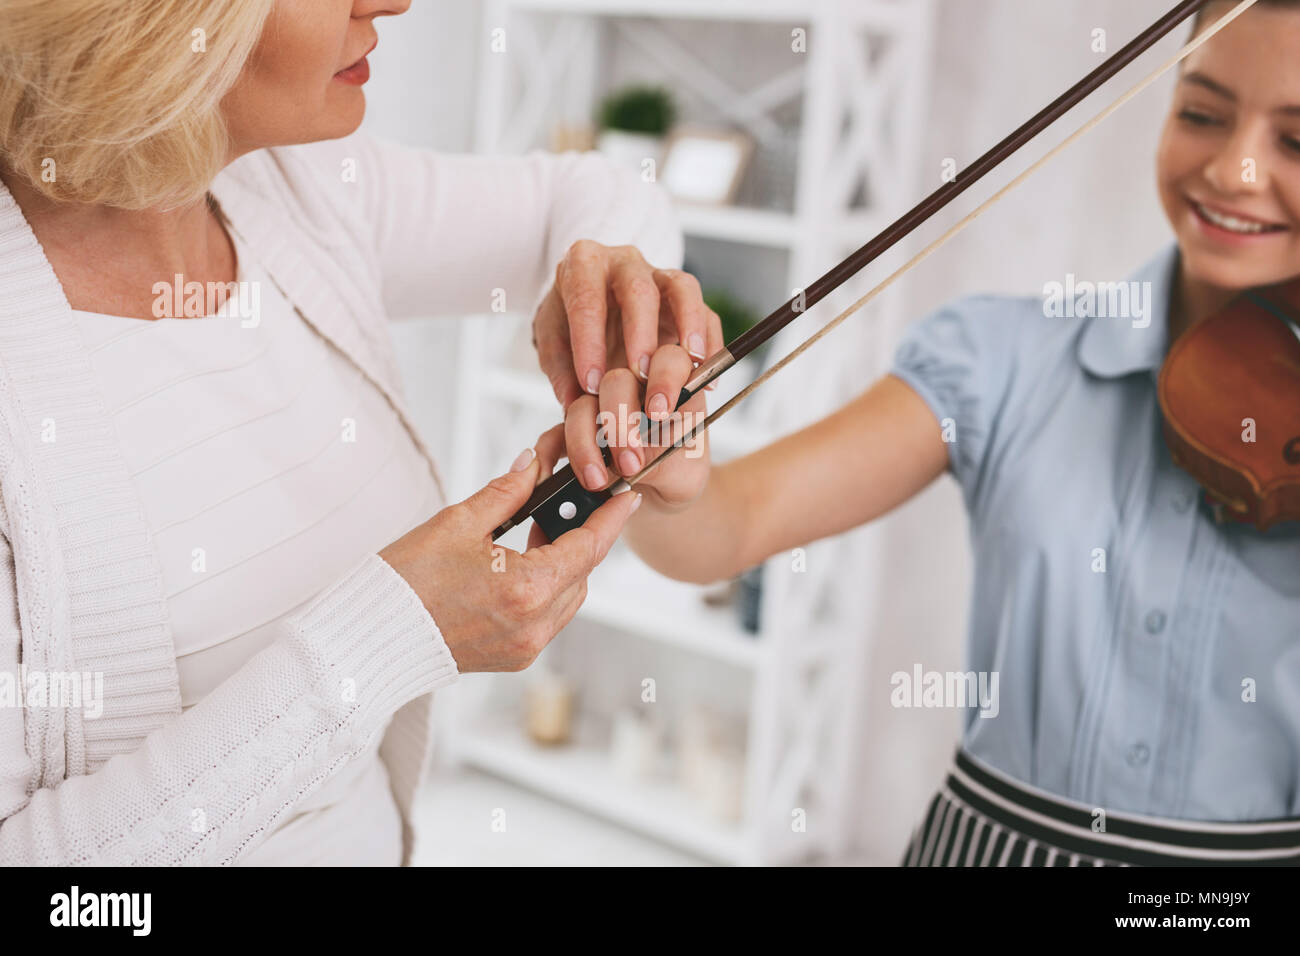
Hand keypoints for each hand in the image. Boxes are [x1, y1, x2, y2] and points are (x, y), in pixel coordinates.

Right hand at [379, 449, 640, 671]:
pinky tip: (521, 568)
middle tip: (564, 508)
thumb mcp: (457, 523)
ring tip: (535, 536)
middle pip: (582, 574)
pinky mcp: (514, 658)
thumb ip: (506, 492)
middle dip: (580, 539)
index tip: (628, 497)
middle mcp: (534, 625)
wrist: (368, 636)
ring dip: (563, 567)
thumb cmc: (406, 580)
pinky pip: (548, 619)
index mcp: (526, 588)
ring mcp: (526, 647)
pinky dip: (546, 591)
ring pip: (569, 598)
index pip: (589, 546)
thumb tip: (532, 465)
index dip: (611, 518)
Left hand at [532, 240, 723, 410]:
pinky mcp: (686, 298)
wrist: (592, 309)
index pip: (587, 298)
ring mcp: (660, 275)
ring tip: (690, 363)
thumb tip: (575, 402)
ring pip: (682, 288)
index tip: (592, 384)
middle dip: (641, 333)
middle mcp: (625, 262)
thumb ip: (560, 371)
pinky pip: (707, 313)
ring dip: (689, 326)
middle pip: (638, 289)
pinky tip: (707, 379)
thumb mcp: (552, 341)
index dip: (589, 342)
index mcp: (584, 264)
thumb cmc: (569, 323)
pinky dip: (711, 345)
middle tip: (640, 375)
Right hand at [533, 347, 712, 512]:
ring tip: (598, 479)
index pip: (669, 360)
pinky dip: (552, 453)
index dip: (664, 379)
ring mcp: (600, 406)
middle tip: (629, 462)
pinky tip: (567, 473)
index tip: (659, 412)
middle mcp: (633, 387)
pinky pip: (554, 434)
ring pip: (581, 406)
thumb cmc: (678, 475)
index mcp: (671, 385)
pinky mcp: (574, 429)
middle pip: (617, 380)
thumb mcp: (686, 472)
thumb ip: (667, 457)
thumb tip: (643, 450)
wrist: (657, 497)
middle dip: (619, 419)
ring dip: (586, 441)